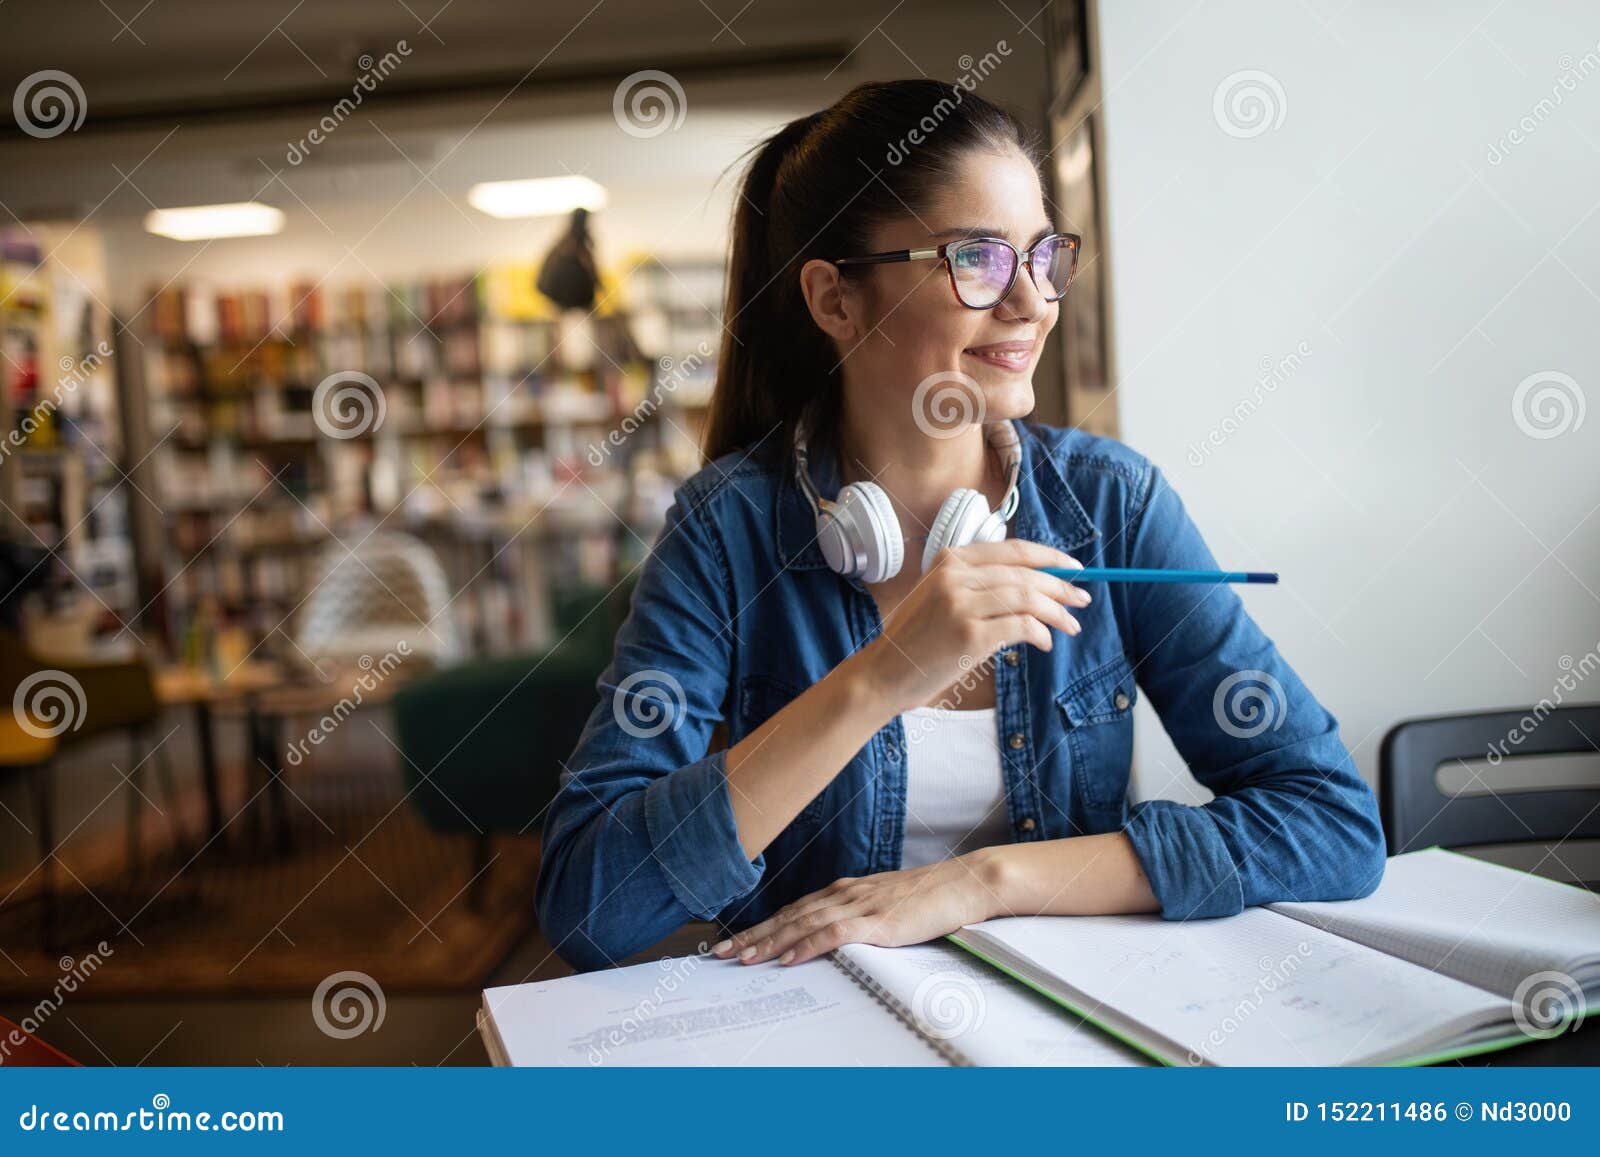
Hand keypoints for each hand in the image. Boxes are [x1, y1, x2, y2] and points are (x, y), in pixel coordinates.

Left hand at [708, 854, 1003, 965]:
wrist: (962, 883)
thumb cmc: (928, 898)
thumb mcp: (884, 906)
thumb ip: (857, 918)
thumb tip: (833, 937)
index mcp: (845, 892)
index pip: (794, 911)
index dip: (762, 927)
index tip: (736, 941)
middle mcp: (845, 894)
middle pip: (789, 917)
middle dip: (753, 935)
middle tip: (721, 953)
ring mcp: (859, 906)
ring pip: (803, 924)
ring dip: (770, 942)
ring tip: (743, 958)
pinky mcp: (876, 921)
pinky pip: (833, 934)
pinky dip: (807, 946)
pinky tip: (789, 959)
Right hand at [865, 539, 1090, 713]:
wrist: (884, 672)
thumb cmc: (916, 639)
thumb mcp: (938, 595)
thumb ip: (975, 582)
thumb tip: (1034, 584)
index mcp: (950, 560)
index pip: (1013, 550)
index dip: (1049, 557)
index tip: (1074, 568)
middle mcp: (956, 576)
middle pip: (1025, 574)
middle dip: (1061, 586)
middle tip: (1082, 600)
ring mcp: (962, 604)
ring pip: (1028, 598)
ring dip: (1056, 613)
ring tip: (1070, 626)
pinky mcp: (970, 635)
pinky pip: (1021, 626)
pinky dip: (1040, 633)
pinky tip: (1044, 642)